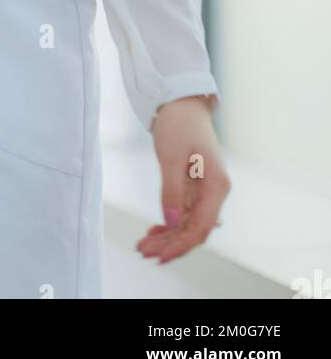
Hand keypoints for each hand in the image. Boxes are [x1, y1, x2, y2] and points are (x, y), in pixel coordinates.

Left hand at [136, 96, 230, 263]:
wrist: (181, 101)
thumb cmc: (178, 124)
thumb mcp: (171, 157)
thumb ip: (172, 192)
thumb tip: (172, 223)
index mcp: (217, 186)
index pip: (201, 227)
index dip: (181, 245)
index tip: (160, 257)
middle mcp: (215, 191)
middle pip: (194, 229)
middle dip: (169, 243)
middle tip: (142, 250)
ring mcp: (206, 190)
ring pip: (188, 222)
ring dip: (167, 235)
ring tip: (143, 244)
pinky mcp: (195, 186)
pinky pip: (185, 211)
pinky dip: (170, 222)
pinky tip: (154, 230)